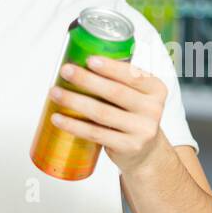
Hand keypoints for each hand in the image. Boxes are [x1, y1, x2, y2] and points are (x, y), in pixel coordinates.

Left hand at [47, 55, 169, 175]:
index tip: (88, 59)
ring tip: (55, 92)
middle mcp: (153, 108)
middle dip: (87, 79)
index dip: (110, 67)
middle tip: (66, 71)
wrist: (147, 153)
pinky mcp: (129, 147)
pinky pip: (95, 133)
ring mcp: (142, 130)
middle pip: (115, 92)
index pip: (132, 74)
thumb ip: (119, 81)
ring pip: (102, 113)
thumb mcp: (138, 96)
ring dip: (75, 101)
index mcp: (156, 89)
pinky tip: (58, 118)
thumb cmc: (134, 117)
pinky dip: (74, 125)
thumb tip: (80, 63)